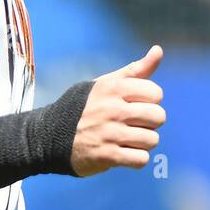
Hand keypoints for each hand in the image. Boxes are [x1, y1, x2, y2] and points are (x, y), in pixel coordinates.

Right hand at [70, 45, 164, 175]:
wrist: (51, 136)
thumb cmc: (85, 107)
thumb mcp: (106, 83)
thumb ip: (136, 69)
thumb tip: (158, 50)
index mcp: (114, 88)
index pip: (156, 93)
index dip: (149, 101)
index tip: (134, 105)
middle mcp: (113, 109)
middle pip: (158, 117)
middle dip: (149, 123)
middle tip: (132, 124)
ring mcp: (110, 133)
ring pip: (152, 140)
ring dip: (142, 143)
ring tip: (126, 139)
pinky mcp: (108, 156)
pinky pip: (141, 160)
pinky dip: (136, 159)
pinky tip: (124, 153)